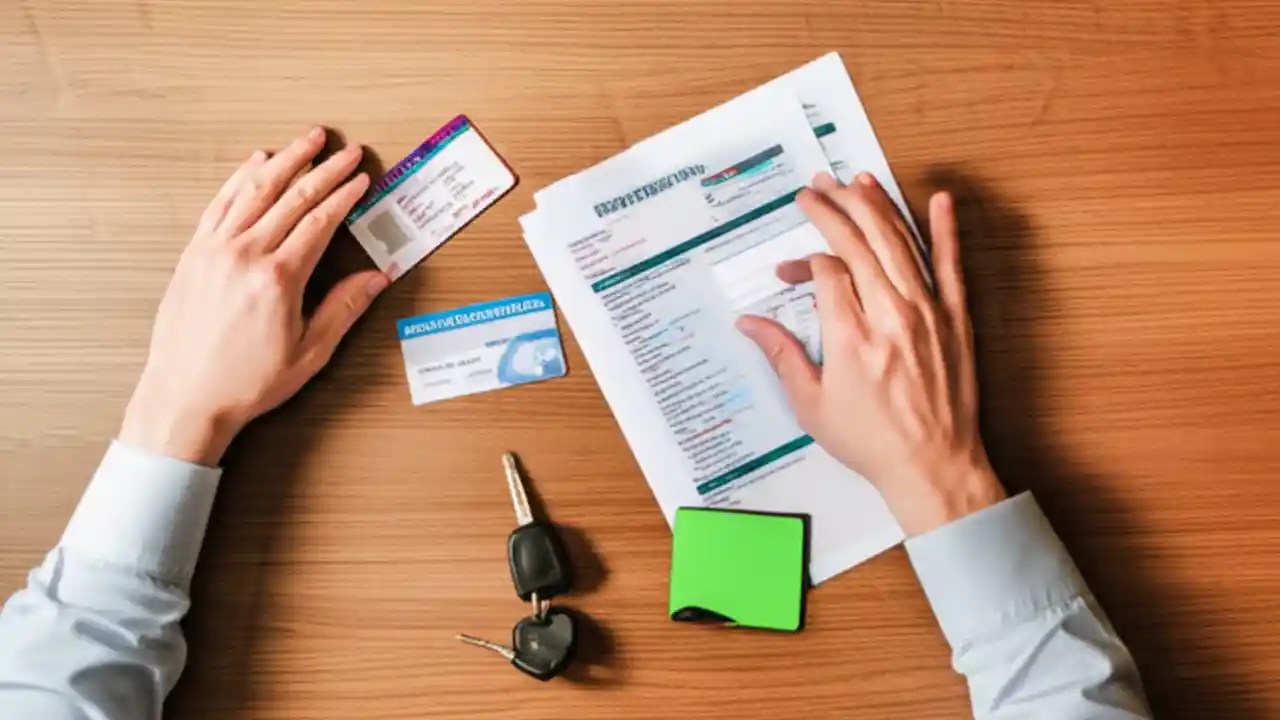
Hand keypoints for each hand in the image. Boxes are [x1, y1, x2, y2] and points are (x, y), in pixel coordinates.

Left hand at [119, 127, 387, 465]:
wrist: (185, 397)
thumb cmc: (247, 382)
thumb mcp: (309, 352)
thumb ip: (344, 308)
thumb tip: (378, 276)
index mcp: (278, 278)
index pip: (320, 221)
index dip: (344, 195)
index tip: (361, 178)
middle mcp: (245, 255)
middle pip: (293, 197)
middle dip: (324, 170)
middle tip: (346, 151)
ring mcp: (215, 250)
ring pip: (256, 190)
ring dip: (286, 160)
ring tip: (309, 140)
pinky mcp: (194, 253)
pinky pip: (221, 203)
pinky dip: (241, 178)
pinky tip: (258, 162)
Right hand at [737, 172, 1004, 535]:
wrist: (934, 466)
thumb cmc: (871, 441)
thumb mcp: (811, 405)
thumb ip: (781, 355)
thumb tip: (748, 324)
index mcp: (850, 337)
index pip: (827, 271)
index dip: (805, 261)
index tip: (793, 269)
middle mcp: (889, 315)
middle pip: (859, 243)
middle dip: (833, 209)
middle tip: (815, 190)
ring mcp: (927, 313)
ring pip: (899, 243)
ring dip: (876, 206)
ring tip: (856, 180)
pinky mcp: (955, 319)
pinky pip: (950, 265)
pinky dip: (945, 230)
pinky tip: (939, 200)